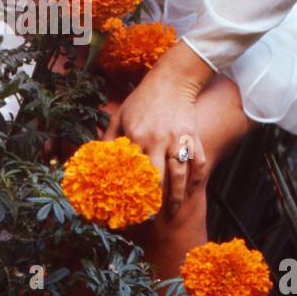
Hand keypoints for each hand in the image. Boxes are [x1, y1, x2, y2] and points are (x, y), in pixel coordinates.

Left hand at [101, 66, 208, 219]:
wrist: (173, 80)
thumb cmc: (142, 98)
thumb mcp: (120, 115)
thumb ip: (109, 137)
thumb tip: (98, 157)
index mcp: (137, 136)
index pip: (132, 170)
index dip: (130, 190)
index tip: (127, 205)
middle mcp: (157, 140)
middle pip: (157, 178)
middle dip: (153, 200)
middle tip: (150, 215)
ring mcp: (177, 139)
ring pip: (180, 175)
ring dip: (178, 196)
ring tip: (174, 211)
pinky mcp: (193, 137)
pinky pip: (198, 162)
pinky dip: (197, 178)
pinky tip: (192, 190)